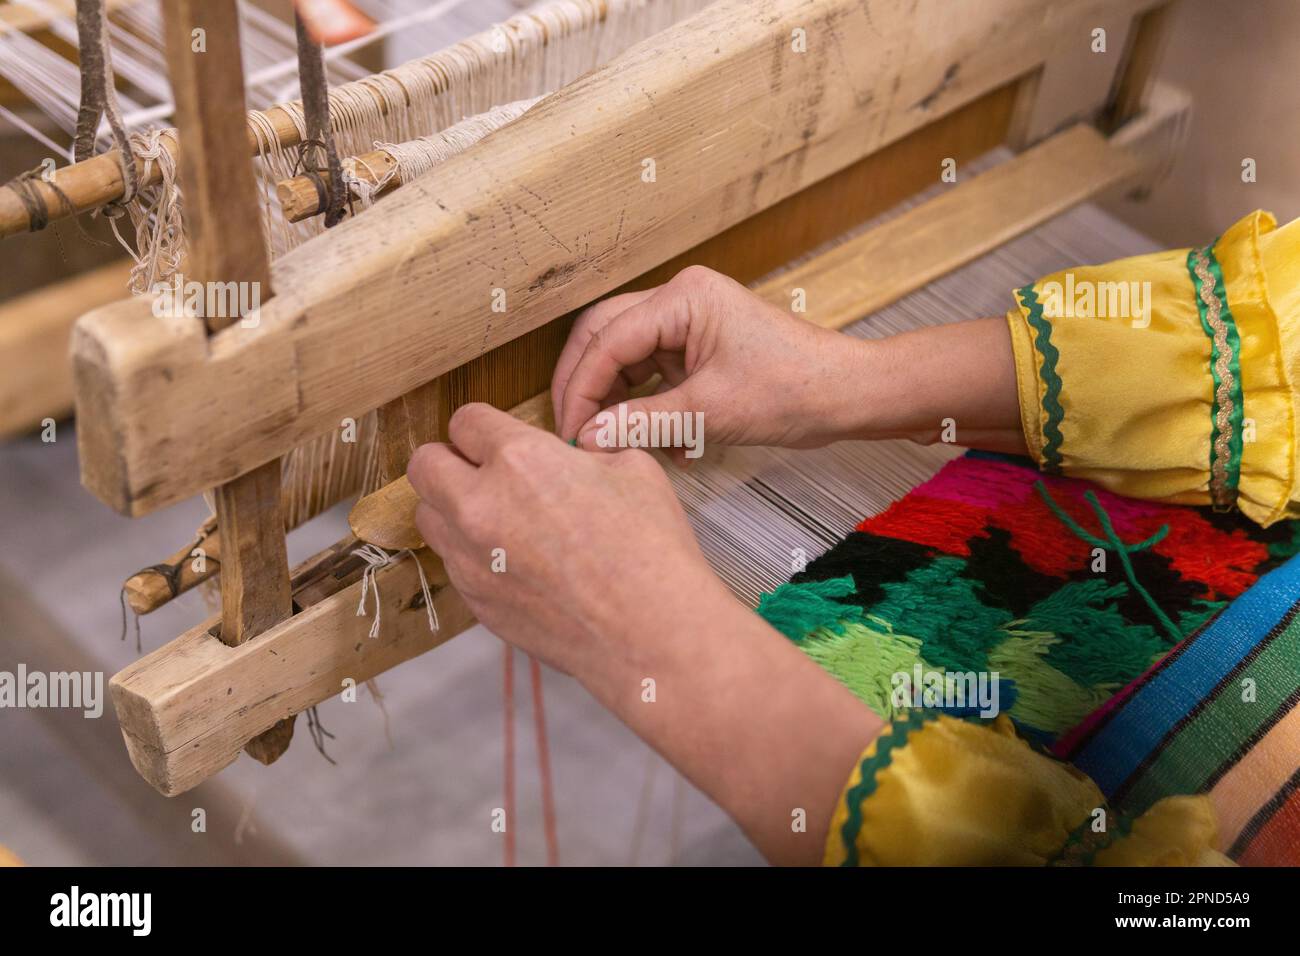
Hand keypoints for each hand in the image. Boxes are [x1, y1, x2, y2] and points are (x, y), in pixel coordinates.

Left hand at [407, 402, 882, 864]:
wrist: (650, 633)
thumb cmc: (650, 550)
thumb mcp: (632, 469)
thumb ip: (583, 454)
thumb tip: (570, 457)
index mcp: (519, 460)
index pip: (466, 421)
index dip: (483, 427)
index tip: (495, 438)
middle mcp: (480, 506)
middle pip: (424, 465)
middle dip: (448, 461)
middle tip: (478, 471)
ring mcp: (471, 560)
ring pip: (428, 518)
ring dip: (451, 509)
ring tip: (494, 517)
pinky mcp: (477, 602)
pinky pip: (454, 565)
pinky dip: (471, 556)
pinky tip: (514, 561)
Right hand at [551, 265, 870, 456]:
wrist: (847, 395)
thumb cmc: (794, 390)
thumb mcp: (711, 412)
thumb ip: (644, 423)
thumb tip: (589, 438)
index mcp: (683, 298)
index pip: (607, 340)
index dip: (582, 389)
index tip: (572, 433)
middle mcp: (681, 300)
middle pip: (606, 338)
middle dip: (588, 388)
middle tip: (577, 434)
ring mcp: (690, 323)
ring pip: (627, 359)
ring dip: (621, 404)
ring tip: (620, 444)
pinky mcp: (699, 348)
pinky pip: (655, 375)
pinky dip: (651, 409)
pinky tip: (666, 446)